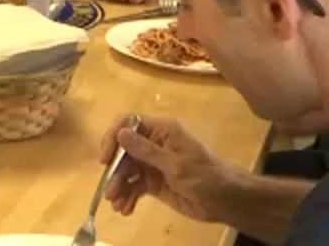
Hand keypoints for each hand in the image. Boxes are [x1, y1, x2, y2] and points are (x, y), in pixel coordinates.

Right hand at [100, 114, 234, 222]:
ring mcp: (152, 163)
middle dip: (114, 171)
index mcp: (161, 130)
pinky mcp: (153, 182)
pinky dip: (128, 196)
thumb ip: (147, 150)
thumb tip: (121, 133)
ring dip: (118, 187)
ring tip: (116, 204)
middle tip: (110, 191)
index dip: (113, 137)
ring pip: (126, 170)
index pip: (128, 123)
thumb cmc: (206, 176)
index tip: (105, 159)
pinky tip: (126, 209)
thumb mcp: (176, 164)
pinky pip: (134, 186)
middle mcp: (153, 143)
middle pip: (123, 151)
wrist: (227, 201)